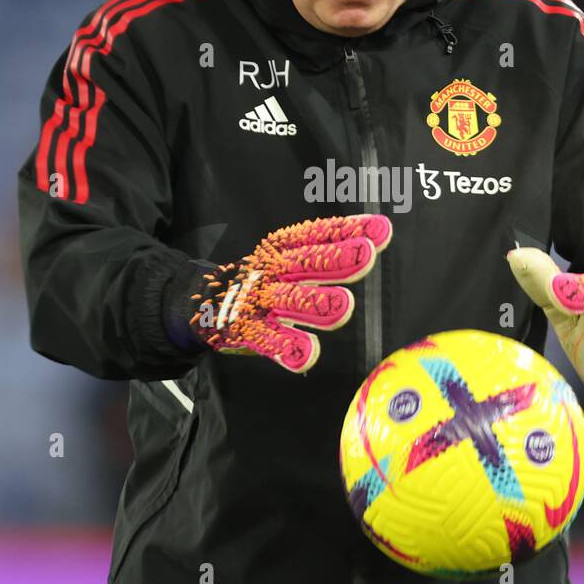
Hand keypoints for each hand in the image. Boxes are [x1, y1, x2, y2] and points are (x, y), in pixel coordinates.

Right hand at [188, 215, 392, 372]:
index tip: (381, 229)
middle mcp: (272, 271)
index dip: (349, 231)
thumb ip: (327, 251)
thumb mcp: (288, 259)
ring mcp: (258, 300)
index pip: (319, 236)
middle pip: (307, 263)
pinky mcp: (246, 330)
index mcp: (283, 249)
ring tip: (344, 305)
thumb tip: (376, 236)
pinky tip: (307, 355)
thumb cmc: (261, 281)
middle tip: (367, 254)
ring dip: (317, 303)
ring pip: (290, 300)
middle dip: (338, 259)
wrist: (203, 302)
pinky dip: (286, 347)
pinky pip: (267, 338)